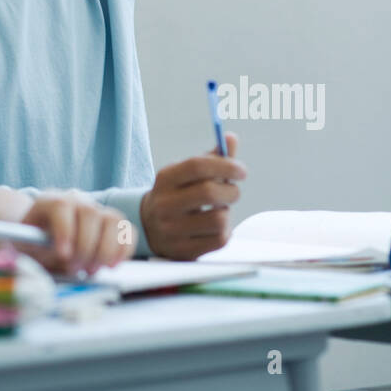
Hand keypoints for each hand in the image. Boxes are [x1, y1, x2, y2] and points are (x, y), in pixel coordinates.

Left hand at [17, 190, 136, 276]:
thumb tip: (59, 262)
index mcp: (49, 201)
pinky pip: (128, 231)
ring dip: (106, 250)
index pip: (61, 206)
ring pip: (114, 220)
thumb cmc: (33, 246)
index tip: (63, 255)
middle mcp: (76, 200)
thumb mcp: (28, 249)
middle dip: (85, 247)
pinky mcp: (113, 223)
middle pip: (90, 213)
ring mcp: (97, 209)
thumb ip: (40, 253)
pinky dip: (123, 250)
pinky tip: (110, 266)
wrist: (41, 242)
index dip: (65, 230)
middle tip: (76, 269)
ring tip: (91, 270)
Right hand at [139, 133, 245, 260]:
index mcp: (165, 179)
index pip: (197, 166)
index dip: (224, 165)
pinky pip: (219, 240)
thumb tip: (231, 138)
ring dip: (226, 213)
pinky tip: (214, 227)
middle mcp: (164, 205)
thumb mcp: (185, 175)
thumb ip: (210, 158)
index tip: (241, 170)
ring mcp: (172, 230)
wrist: (148, 227)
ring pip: (218, 219)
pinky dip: (224, 231)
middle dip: (231, 190)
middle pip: (209, 193)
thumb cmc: (176, 194)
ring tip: (218, 211)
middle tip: (234, 190)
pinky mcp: (183, 251)